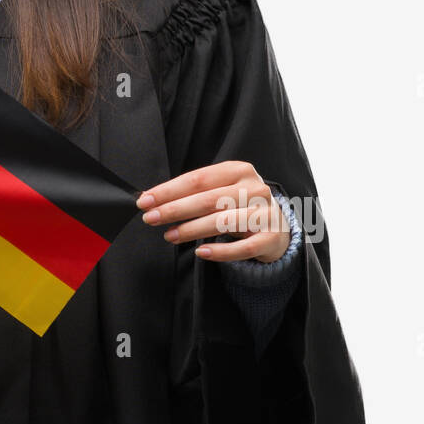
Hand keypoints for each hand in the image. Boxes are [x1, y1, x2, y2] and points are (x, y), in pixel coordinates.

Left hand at [135, 160, 289, 262]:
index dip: (169, 190)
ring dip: (191, 229)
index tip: (146, 200)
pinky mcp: (271, 238)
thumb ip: (193, 193)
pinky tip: (200, 252)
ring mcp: (265, 213)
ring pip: (223, 222)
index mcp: (238, 171)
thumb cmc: (240, 206)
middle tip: (151, 218)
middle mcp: (254, 188)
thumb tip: (153, 199)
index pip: (198, 179)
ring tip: (169, 235)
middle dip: (174, 209)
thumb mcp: (221, 191)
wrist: (277, 226)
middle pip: (207, 199)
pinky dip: (220, 251)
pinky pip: (243, 248)